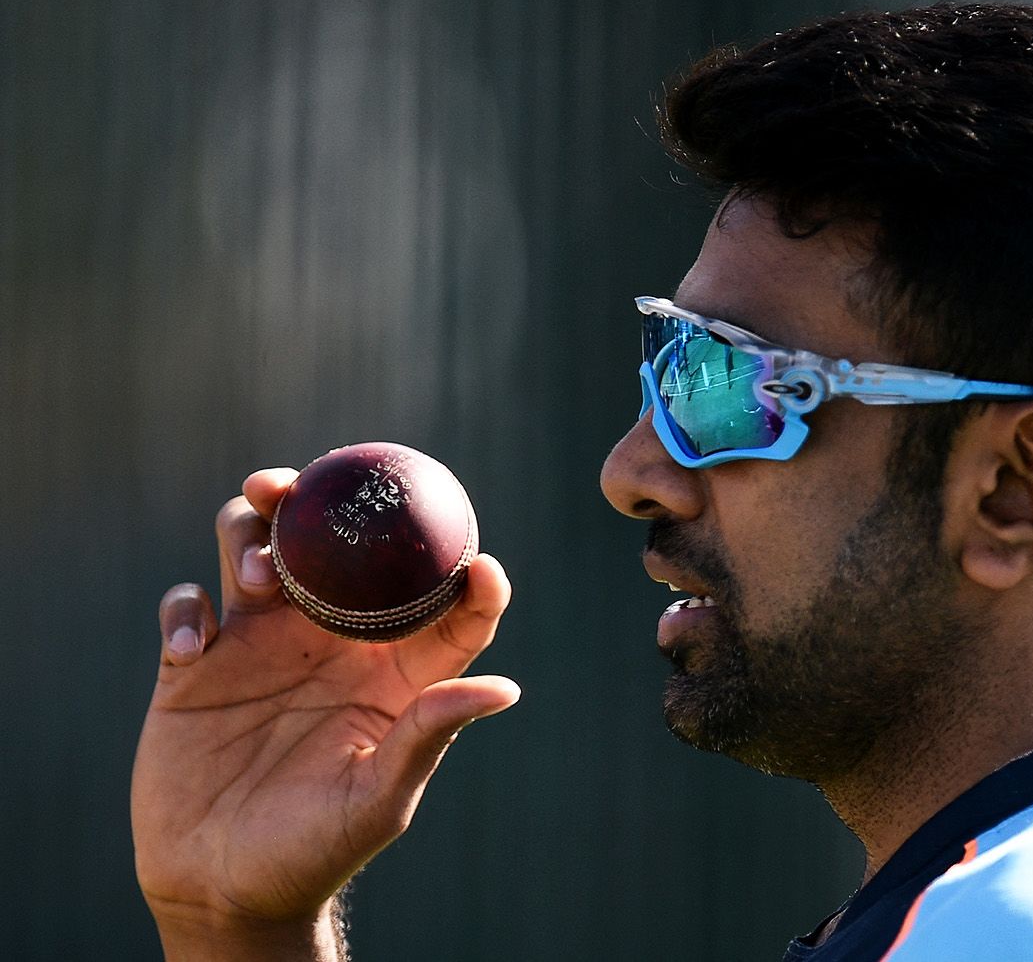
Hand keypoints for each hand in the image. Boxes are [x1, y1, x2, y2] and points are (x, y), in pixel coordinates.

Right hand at [131, 468, 518, 957]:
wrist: (225, 888)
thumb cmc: (316, 850)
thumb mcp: (380, 798)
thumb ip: (430, 735)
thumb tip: (504, 689)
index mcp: (385, 669)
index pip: (436, 604)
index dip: (463, 573)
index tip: (475, 557)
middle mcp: (327, 641)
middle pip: (332, 546)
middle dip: (320, 503)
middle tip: (302, 488)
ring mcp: (258, 645)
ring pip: (252, 549)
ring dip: (248, 537)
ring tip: (252, 575)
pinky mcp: (195, 666)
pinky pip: (186, 605)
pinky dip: (184, 610)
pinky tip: (192, 648)